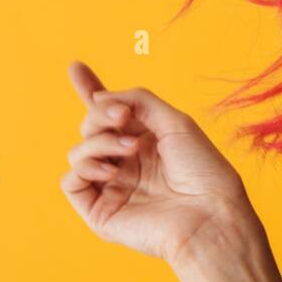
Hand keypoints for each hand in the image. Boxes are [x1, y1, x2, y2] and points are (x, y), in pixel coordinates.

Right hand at [61, 60, 267, 270]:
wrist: (210, 215)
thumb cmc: (202, 171)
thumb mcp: (175, 121)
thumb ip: (137, 101)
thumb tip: (100, 97)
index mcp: (147, 142)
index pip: (111, 116)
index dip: (92, 91)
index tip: (75, 67)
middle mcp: (127, 163)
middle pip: (91, 127)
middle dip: (101, 115)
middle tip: (124, 117)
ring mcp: (112, 187)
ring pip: (79, 152)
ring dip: (100, 141)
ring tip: (130, 149)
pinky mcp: (100, 212)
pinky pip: (71, 182)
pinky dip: (85, 167)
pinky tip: (111, 170)